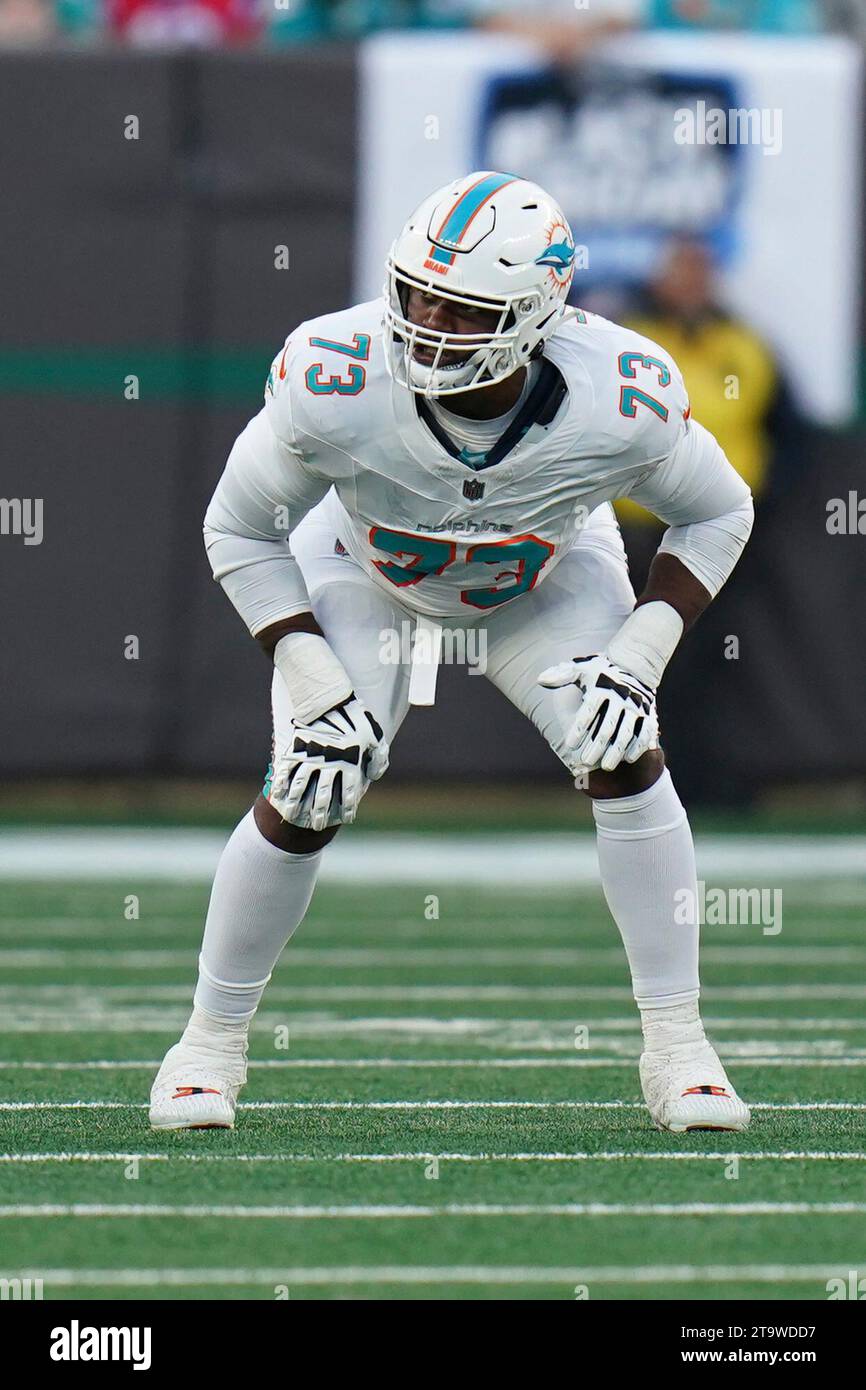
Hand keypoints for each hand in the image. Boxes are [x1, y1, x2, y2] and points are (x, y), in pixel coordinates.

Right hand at [268, 697, 388, 830]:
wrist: (330, 697)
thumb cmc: (357, 716)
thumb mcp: (375, 736)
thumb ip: (378, 758)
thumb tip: (373, 776)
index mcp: (350, 763)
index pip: (349, 793)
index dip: (348, 809)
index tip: (347, 819)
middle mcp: (330, 764)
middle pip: (322, 795)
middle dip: (319, 813)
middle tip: (317, 826)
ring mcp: (312, 756)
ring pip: (301, 786)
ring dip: (296, 803)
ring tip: (292, 815)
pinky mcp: (297, 747)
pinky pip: (287, 769)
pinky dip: (281, 783)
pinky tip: (278, 794)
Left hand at [538, 654, 658, 773]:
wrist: (635, 666)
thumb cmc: (602, 672)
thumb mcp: (582, 669)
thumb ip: (562, 675)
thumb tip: (541, 680)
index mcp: (602, 688)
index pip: (588, 710)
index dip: (579, 728)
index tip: (569, 744)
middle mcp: (620, 698)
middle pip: (607, 726)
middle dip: (596, 746)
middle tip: (585, 762)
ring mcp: (635, 708)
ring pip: (626, 732)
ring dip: (616, 750)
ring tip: (605, 767)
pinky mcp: (647, 714)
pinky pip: (645, 732)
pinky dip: (638, 745)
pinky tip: (628, 759)